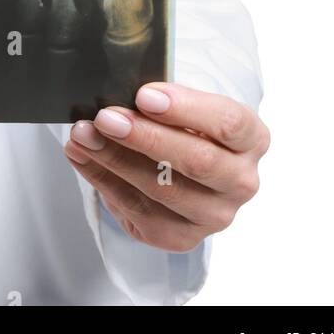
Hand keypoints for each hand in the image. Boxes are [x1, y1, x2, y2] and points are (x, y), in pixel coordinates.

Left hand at [62, 82, 269, 250]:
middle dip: (144, 137)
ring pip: (164, 190)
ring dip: (115, 159)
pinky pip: (139, 211)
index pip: (228, 123)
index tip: (144, 95)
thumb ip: (161, 101)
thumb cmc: (183, 124)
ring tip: (83, 134)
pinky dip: (103, 180)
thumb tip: (119, 96)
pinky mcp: (182, 237)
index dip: (186, 108)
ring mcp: (215, 215)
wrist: (182, 163)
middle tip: (105, 117)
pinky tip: (81, 156)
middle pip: (198, 161)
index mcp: (251, 139)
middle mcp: (241, 182)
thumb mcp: (184, 105)